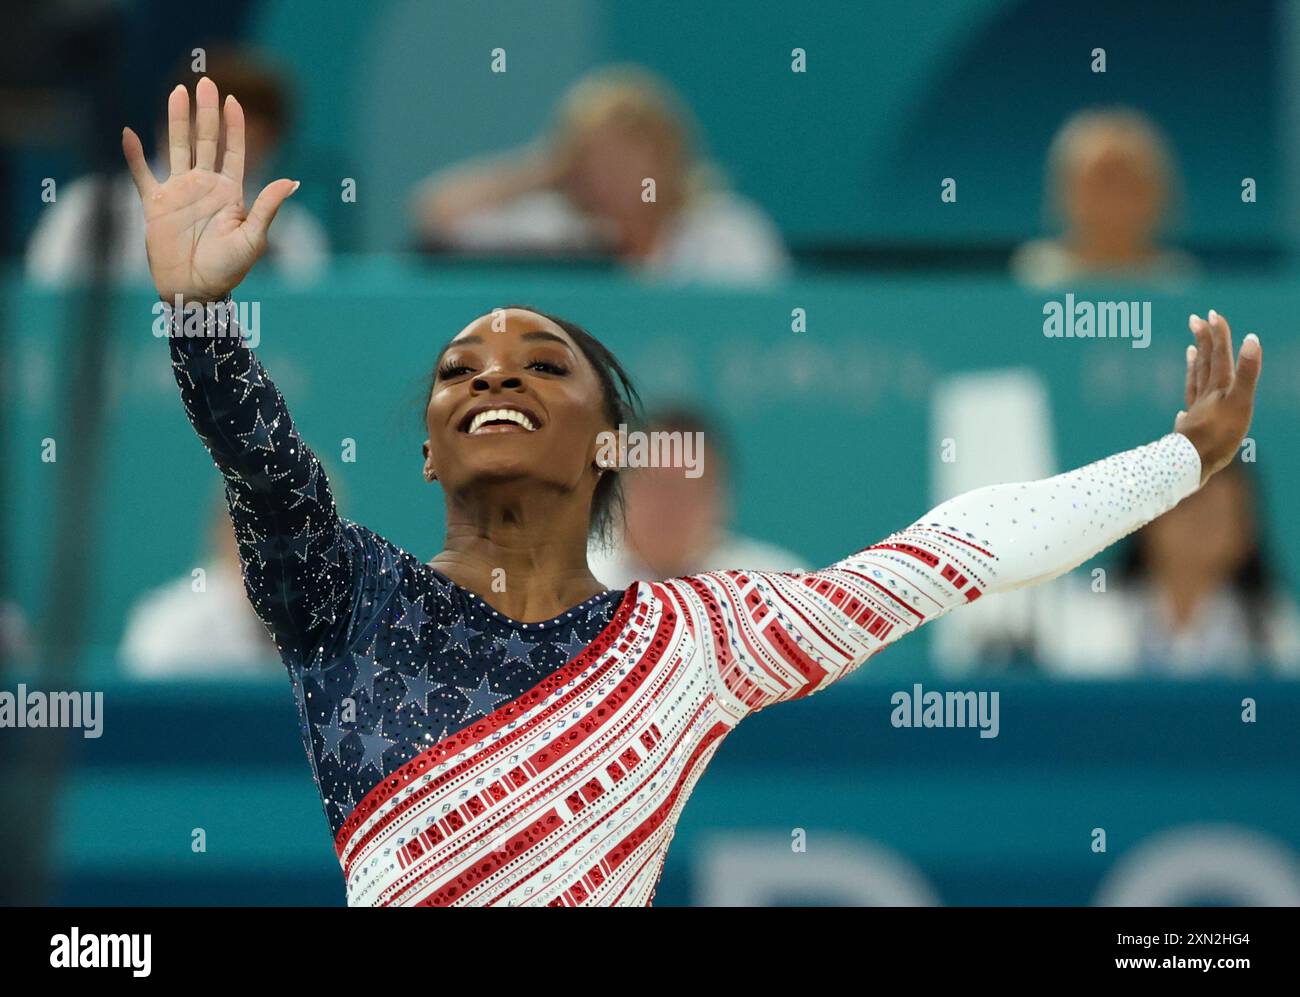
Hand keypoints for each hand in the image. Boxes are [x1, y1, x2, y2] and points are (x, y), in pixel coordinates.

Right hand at [121, 77, 298, 302]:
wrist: (195, 290)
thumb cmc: (228, 270)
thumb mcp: (253, 239)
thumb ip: (267, 207)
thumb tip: (292, 181)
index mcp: (229, 193)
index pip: (233, 151)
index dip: (234, 127)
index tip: (234, 101)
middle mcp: (204, 187)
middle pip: (205, 141)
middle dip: (206, 113)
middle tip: (206, 81)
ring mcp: (179, 193)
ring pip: (177, 147)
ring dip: (176, 120)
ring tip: (178, 92)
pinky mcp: (155, 204)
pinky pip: (142, 174)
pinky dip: (134, 155)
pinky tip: (128, 133)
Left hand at [1174, 310, 1261, 483]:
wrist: (1189, 465)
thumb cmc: (1218, 434)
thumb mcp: (1240, 401)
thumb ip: (1246, 372)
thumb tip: (1251, 338)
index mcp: (1218, 389)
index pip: (1219, 357)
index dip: (1217, 335)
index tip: (1211, 314)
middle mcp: (1204, 398)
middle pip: (1203, 365)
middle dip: (1202, 342)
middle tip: (1195, 320)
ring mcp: (1194, 414)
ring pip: (1193, 386)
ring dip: (1194, 367)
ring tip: (1191, 352)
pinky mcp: (1189, 433)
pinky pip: (1187, 414)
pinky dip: (1187, 408)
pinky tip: (1182, 413)